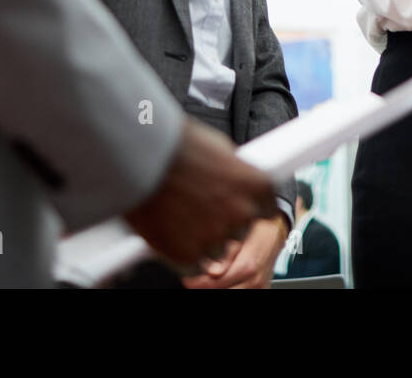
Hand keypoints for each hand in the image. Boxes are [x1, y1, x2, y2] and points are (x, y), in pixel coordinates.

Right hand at [124, 118, 276, 267]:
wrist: (145, 157)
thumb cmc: (180, 147)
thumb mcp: (221, 150)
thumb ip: (235, 173)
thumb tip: (236, 180)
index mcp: (258, 187)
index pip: (267, 209)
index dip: (249, 206)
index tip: (236, 204)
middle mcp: (242, 214)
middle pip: (241, 229)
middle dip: (224, 220)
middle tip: (200, 204)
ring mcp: (216, 237)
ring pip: (218, 249)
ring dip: (204, 237)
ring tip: (183, 213)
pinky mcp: (189, 256)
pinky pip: (195, 265)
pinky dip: (185, 253)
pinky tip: (174, 231)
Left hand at [182, 214, 289, 288]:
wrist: (277, 228)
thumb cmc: (258, 226)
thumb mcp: (240, 233)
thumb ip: (226, 253)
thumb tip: (212, 271)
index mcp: (248, 266)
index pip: (214, 283)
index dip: (197, 282)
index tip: (187, 278)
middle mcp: (255, 280)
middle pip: (220, 291)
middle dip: (205, 285)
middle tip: (195, 277)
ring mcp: (259, 286)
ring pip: (230, 293)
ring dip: (217, 287)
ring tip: (207, 277)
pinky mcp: (261, 288)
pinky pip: (240, 292)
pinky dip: (229, 287)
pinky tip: (222, 279)